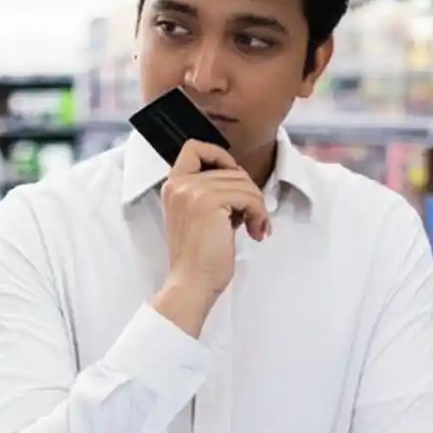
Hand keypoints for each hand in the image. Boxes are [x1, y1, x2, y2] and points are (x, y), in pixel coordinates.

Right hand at [155, 141, 270, 335]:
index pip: (195, 147)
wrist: (191, 284)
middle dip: (248, 192)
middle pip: (230, 168)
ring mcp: (193, 191)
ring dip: (257, 206)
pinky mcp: (210, 202)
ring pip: (243, 182)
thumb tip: (241, 179)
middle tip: (252, 219)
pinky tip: (256, 232)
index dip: (221, 157)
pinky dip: (259, 213)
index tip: (235, 182)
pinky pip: (248, 196)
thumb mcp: (198, 216)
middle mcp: (180, 183)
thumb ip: (210, 193)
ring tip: (255, 227)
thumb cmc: (199, 258)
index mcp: (173, 185)